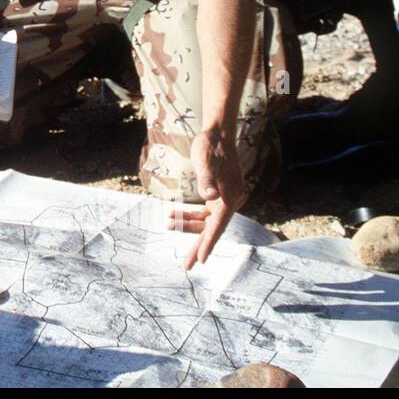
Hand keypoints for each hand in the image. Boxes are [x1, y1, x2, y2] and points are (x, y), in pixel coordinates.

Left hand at [170, 125, 246, 269]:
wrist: (217, 133)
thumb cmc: (210, 147)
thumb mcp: (205, 162)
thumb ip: (207, 181)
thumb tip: (209, 197)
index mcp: (230, 198)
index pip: (218, 227)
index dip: (208, 244)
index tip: (202, 260)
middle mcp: (231, 201)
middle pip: (213, 229)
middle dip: (198, 246)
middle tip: (187, 266)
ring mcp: (225, 199)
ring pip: (206, 221)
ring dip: (188, 225)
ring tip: (167, 224)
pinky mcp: (218, 194)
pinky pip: (204, 212)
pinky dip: (190, 216)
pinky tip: (173, 216)